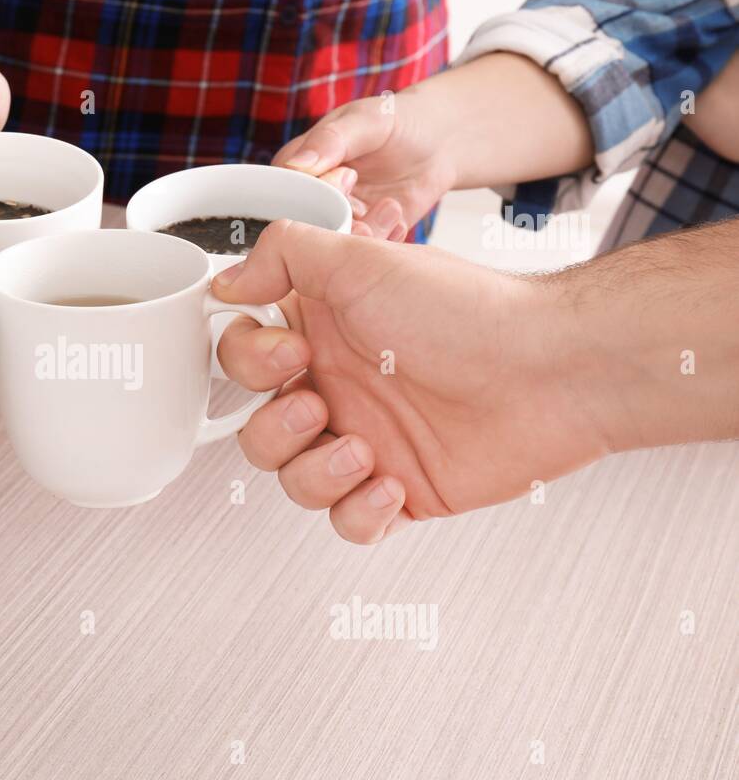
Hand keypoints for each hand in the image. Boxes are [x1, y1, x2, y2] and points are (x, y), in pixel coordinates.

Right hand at [212, 221, 607, 543]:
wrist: (551, 369)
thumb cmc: (469, 312)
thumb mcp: (362, 260)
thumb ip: (284, 256)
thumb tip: (227, 279)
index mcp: (323, 333)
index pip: (245, 358)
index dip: (249, 363)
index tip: (287, 354)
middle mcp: (340, 387)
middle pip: (257, 430)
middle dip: (273, 430)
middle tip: (318, 404)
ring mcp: (368, 441)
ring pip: (295, 482)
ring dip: (314, 472)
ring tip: (361, 450)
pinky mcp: (403, 490)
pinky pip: (349, 523)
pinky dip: (358, 512)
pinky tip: (391, 484)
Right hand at [272, 88, 455, 241]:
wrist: (440, 143)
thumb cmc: (398, 121)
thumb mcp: (367, 121)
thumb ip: (331, 140)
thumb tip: (295, 165)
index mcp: (296, 167)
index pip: (282, 194)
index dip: (306, 197)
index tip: (345, 183)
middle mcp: (309, 197)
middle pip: (304, 226)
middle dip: (334, 222)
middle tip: (365, 206)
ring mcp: (336, 220)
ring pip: (331, 245)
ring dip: (359, 236)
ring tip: (387, 212)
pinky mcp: (362, 237)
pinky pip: (360, 253)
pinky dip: (380, 242)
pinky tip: (398, 222)